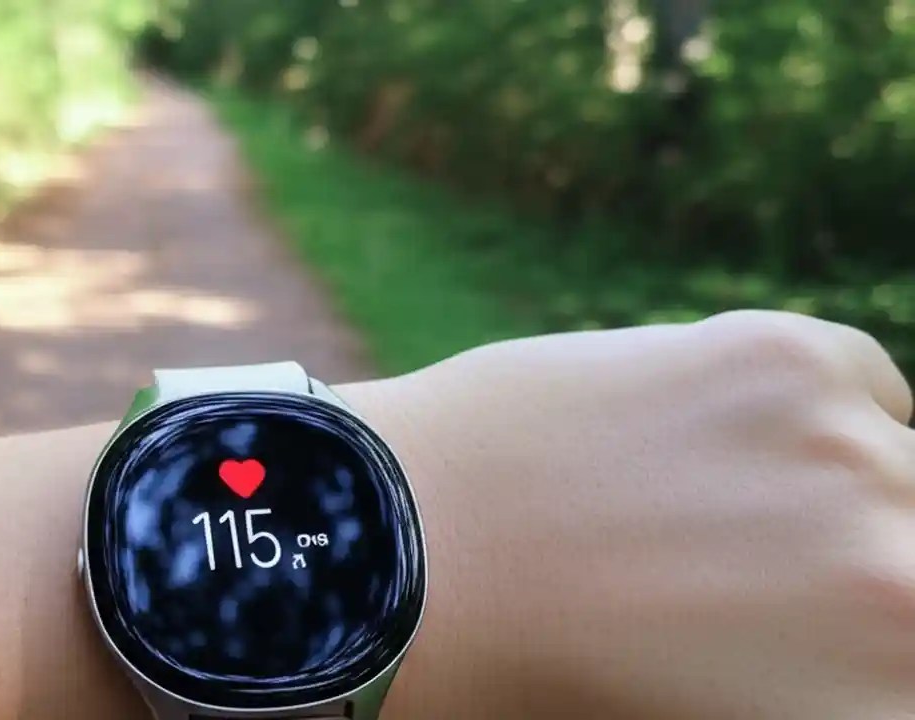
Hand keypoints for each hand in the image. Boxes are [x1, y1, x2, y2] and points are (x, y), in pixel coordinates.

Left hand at [349, 311, 914, 717]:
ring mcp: (848, 453)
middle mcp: (897, 576)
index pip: (910, 661)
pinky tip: (726, 443)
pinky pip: (868, 389)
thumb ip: (798, 679)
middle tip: (768, 574)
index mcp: (876, 694)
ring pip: (907, 475)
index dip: (872, 650)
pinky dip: (823, 418)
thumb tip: (844, 635)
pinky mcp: (790, 356)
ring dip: (848, 502)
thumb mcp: (690, 713)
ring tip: (732, 521)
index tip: (838, 635)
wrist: (394, 547)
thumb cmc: (523, 674)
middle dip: (869, 584)